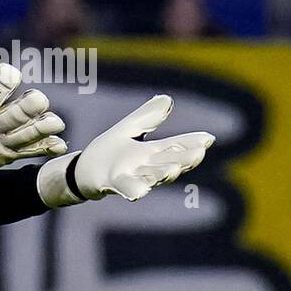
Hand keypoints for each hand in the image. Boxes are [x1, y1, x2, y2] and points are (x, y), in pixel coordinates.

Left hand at [36, 94, 213, 205]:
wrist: (82, 172)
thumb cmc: (107, 153)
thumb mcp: (128, 129)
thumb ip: (147, 117)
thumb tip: (167, 98)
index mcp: (150, 153)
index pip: (176, 147)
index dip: (192, 143)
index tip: (209, 138)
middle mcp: (145, 167)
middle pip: (168, 162)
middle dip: (184, 160)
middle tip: (199, 153)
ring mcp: (130, 176)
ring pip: (150, 177)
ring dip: (162, 174)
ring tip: (174, 169)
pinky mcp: (112, 183)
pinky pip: (124, 187)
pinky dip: (132, 190)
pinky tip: (140, 192)